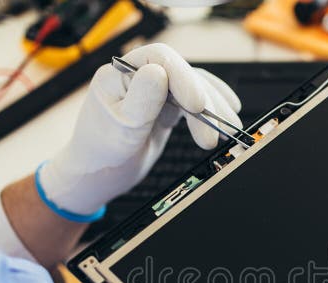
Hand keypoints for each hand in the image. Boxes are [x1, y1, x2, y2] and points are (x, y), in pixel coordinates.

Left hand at [38, 43, 241, 215]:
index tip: (197, 104)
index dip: (184, 78)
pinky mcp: (166, 107)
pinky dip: (212, 111)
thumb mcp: (121, 129)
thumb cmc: (100, 153)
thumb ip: (141, 100)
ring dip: (214, 109)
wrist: (98, 176)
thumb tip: (159, 72)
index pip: (160, 60)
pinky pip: (194, 102)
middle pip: (183, 75)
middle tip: (215, 133)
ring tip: (229, 132)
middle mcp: (138, 76)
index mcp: (120, 73)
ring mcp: (154, 91)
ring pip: (193, 89)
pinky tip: (228, 114)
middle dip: (204, 103)